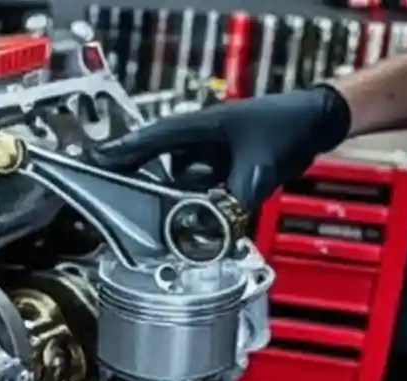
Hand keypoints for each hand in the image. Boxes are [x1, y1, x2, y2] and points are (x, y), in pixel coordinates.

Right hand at [91, 86, 351, 209]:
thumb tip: (215, 232)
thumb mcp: (259, 168)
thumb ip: (233, 202)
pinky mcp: (214, 168)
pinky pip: (199, 192)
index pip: (146, 142)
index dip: (117, 158)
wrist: (316, 121)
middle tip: (145, 217)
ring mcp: (203, 154)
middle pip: (159, 174)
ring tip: (213, 205)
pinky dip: (206, 204)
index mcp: (195, 126)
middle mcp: (193, 139)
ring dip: (194, 203)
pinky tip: (224, 205)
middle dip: (159, 197)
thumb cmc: (286, 127)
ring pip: (181, 189)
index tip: (90, 168)